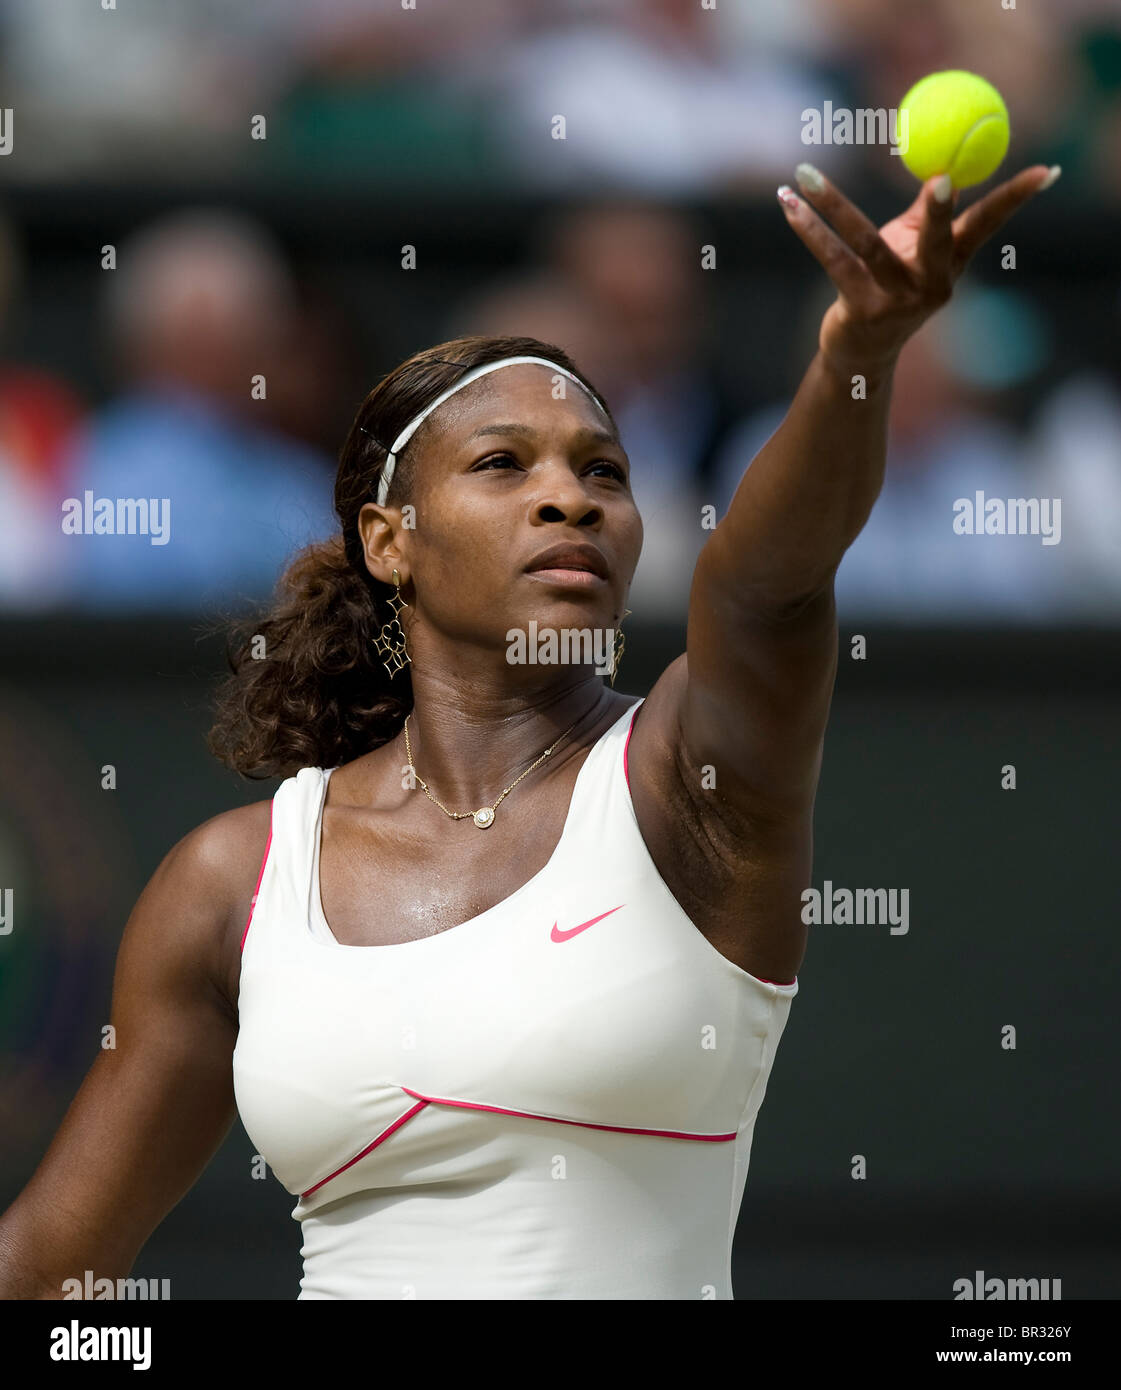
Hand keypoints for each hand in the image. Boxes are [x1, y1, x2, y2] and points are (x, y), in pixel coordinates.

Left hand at [778, 163, 1059, 378]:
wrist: (860, 352)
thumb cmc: (889, 287)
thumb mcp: (912, 249)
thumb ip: (923, 211)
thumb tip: (941, 160)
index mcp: (950, 263)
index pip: (988, 224)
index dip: (1017, 198)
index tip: (1046, 171)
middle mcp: (931, 284)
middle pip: (938, 239)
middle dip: (939, 209)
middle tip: (940, 178)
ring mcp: (896, 301)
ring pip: (865, 243)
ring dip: (832, 204)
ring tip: (805, 174)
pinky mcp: (861, 310)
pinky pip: (832, 260)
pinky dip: (809, 229)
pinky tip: (789, 202)